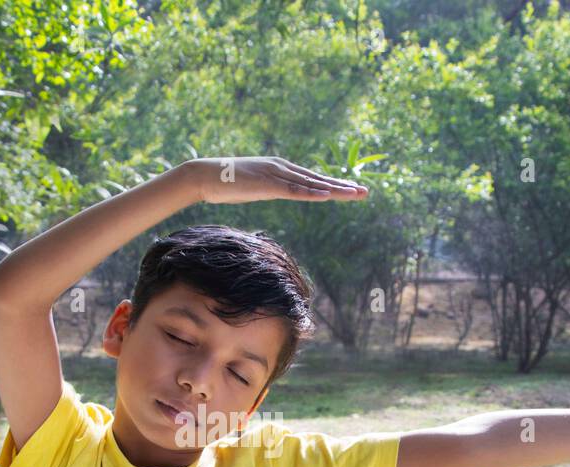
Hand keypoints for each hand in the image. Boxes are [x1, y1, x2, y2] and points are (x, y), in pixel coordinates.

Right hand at [186, 156, 368, 204]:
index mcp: (280, 169)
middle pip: (318, 179)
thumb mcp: (253, 187)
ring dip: (334, 189)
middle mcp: (283, 169)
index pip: (312, 179)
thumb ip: (268, 188)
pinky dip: (312, 193)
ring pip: (311, 184)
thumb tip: (276, 193)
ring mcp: (276, 175)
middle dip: (342, 186)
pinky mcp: (267, 184)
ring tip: (355, 194)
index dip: (333, 185)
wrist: (204, 175)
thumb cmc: (225, 183)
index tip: (351, 190)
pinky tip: (327, 195)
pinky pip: (294, 190)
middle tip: (365, 193)